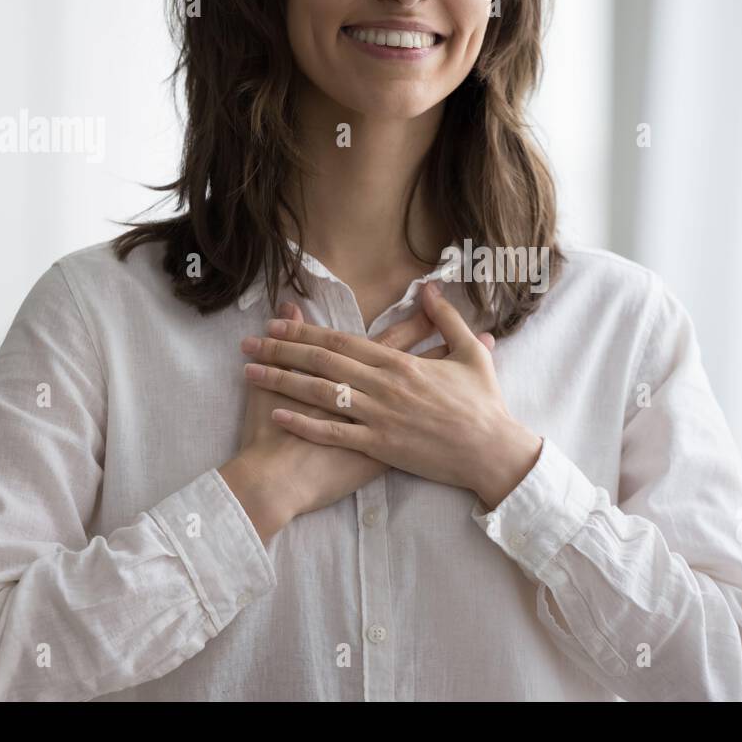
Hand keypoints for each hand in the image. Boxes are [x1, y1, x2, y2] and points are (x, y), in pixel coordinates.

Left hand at [238, 281, 540, 509]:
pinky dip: (303, 422)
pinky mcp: (380, 447)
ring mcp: (380, 416)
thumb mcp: (471, 354)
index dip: (306, 331)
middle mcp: (384, 386)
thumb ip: (448, 320)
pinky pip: (333, 433)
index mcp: (401, 362)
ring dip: (282, 382)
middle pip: (322, 362)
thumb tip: (431, 290)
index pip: (343, 341)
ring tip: (250, 373)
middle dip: (282, 351)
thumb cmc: (483, 405)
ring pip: (320, 394)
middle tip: (250, 343)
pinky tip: (277, 414)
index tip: (277, 323)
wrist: (491, 452)